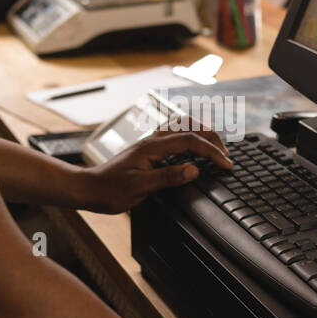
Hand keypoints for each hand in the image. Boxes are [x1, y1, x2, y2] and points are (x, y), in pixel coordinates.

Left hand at [77, 128, 232, 214]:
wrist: (90, 188)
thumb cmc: (110, 190)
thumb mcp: (140, 188)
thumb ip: (168, 177)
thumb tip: (194, 171)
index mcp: (152, 146)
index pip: (191, 141)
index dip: (212, 152)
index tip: (226, 164)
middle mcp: (153, 140)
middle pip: (191, 128)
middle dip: (213, 140)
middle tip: (227, 157)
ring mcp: (151, 142)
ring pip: (184, 127)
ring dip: (203, 135)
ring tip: (216, 150)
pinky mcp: (149, 149)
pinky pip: (176, 135)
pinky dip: (192, 138)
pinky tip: (195, 150)